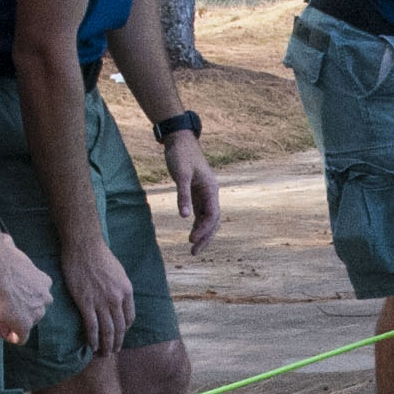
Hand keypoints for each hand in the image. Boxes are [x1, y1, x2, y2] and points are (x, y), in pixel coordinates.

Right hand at [0, 234, 54, 346]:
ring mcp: (36, 313)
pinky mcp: (25, 325)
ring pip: (28, 323)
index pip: (39, 294)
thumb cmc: (2, 258)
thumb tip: (3, 237)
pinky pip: (20, 338)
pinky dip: (11, 337)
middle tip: (4, 309)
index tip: (11, 296)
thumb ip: (10, 247)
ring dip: (14, 323)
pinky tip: (1, 330)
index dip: (25, 297)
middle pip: (36, 310)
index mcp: (43, 281)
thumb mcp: (11, 250)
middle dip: (21, 311)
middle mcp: (45, 298)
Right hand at [63, 233, 136, 354]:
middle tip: (113, 352)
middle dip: (117, 342)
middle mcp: (117, 299)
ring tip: (104, 354)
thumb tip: (118, 299)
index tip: (120, 335)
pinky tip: (92, 346)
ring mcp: (101, 302)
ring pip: (107, 330)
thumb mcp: (118, 272)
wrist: (84, 247)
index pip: (129, 318)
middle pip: (120, 327)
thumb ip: (120, 288)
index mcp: (127, 291)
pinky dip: (93, 338)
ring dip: (106, 345)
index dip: (125, 330)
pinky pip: (91, 326)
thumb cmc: (100, 256)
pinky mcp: (85, 302)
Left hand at [167, 134, 220, 253]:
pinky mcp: (197, 193)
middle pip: (213, 221)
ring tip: (193, 249)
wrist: (180, 141)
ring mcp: (205, 194)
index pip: (212, 215)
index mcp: (211, 189)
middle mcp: (211, 193)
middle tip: (194, 252)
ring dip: (202, 233)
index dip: (203, 229)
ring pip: (208, 218)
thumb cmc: (181, 155)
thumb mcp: (180, 175)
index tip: (191, 240)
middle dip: (206, 237)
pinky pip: (201, 213)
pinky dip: (197, 224)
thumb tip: (184, 217)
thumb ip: (183, 196)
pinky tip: (191, 233)